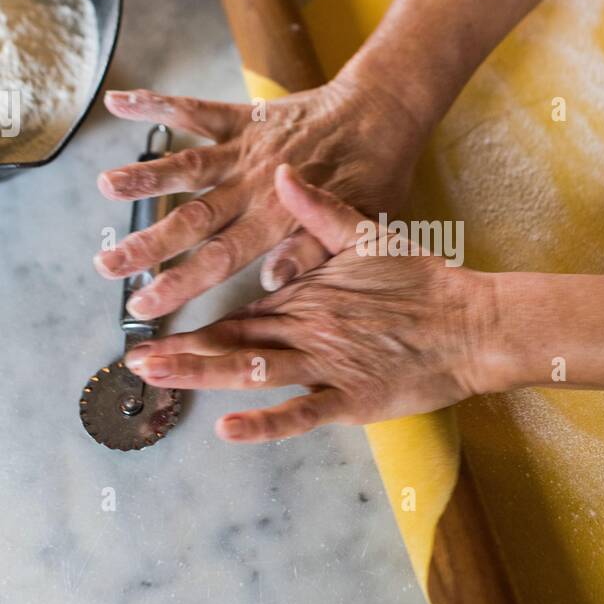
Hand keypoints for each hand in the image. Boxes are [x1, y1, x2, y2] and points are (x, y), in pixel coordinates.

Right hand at [93, 71, 430, 318]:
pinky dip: (156, 104)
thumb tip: (268, 279)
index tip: (144, 306)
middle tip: (106, 266)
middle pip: (191, 221)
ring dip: (145, 177)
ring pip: (186, 167)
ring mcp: (245, 151)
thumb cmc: (371, 177)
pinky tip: (119, 103)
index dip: (179, 284)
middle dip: (147, 246)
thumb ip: (309, 251)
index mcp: (276, 221)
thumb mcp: (356, 228)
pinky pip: (194, 110)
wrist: (381, 115)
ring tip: (106, 187)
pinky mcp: (244, 118)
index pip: (218, 260)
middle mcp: (253, 188)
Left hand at [122, 165, 499, 442]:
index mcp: (306, 294)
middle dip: (179, 352)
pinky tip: (227, 429)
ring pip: (254, 372)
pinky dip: (265, 422)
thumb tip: (282, 173)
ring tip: (157, 381)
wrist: (471, 321)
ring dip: (202, 376)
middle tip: (132, 361)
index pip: (237, 311)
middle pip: (232, 343)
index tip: (151, 325)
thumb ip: (319, 210)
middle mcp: (308, 329)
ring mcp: (327, 365)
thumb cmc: (423, 281)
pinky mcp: (353, 399)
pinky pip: (303, 413)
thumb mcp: (369, 235)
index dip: (192, 320)